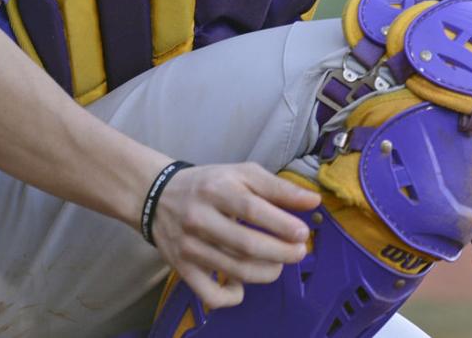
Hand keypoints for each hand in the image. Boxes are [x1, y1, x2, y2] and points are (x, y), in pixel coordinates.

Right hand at [150, 162, 321, 308]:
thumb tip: (313, 201)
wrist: (158, 196)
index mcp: (217, 189)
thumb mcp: (242, 174)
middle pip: (245, 244)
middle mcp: (200, 218)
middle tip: (299, 252)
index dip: (281, 224)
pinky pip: (210, 294)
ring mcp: (189, 246)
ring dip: (266, 272)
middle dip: (280, 252)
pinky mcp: (182, 268)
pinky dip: (232, 296)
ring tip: (280, 265)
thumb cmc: (211, 183)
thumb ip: (278, 187)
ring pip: (234, 270)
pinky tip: (244, 285)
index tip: (303, 232)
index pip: (251, 209)